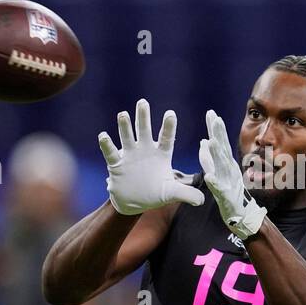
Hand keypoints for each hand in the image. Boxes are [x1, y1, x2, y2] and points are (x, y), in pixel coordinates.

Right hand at [98, 99, 204, 214]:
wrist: (134, 202)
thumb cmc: (155, 194)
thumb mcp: (171, 193)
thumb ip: (186, 193)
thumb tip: (202, 201)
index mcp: (161, 155)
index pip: (166, 138)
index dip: (168, 126)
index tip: (170, 113)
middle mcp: (145, 150)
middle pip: (145, 131)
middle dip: (143, 117)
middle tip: (142, 102)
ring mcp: (130, 155)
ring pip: (127, 137)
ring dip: (125, 126)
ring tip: (123, 114)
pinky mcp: (116, 164)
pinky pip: (111, 152)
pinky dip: (107, 144)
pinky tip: (103, 135)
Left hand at [198, 110, 267, 238]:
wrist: (242, 215)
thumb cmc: (230, 192)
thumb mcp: (218, 172)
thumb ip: (209, 157)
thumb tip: (203, 140)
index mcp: (226, 163)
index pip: (220, 142)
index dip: (216, 128)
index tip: (211, 113)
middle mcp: (229, 169)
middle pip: (222, 149)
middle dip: (218, 133)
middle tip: (214, 118)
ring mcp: (228, 182)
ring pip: (221, 166)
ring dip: (216, 154)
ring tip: (209, 141)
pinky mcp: (226, 196)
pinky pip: (219, 189)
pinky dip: (214, 183)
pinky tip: (209, 177)